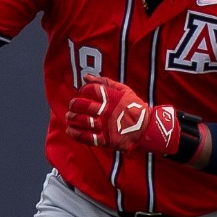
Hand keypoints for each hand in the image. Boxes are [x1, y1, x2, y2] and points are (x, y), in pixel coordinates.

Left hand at [66, 78, 180, 153]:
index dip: (82, 91)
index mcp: (111, 97)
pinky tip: (70, 130)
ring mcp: (105, 126)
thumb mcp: (123, 90)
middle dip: (74, 105)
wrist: (147, 128)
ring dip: (72, 118)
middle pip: (83, 105)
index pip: (90, 90)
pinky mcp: (105, 139)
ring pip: (82, 121)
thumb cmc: (134, 107)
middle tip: (71, 106)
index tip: (80, 94)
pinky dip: (75, 133)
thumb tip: (86, 77)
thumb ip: (104, 82)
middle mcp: (107, 111)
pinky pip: (86, 137)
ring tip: (69, 117)